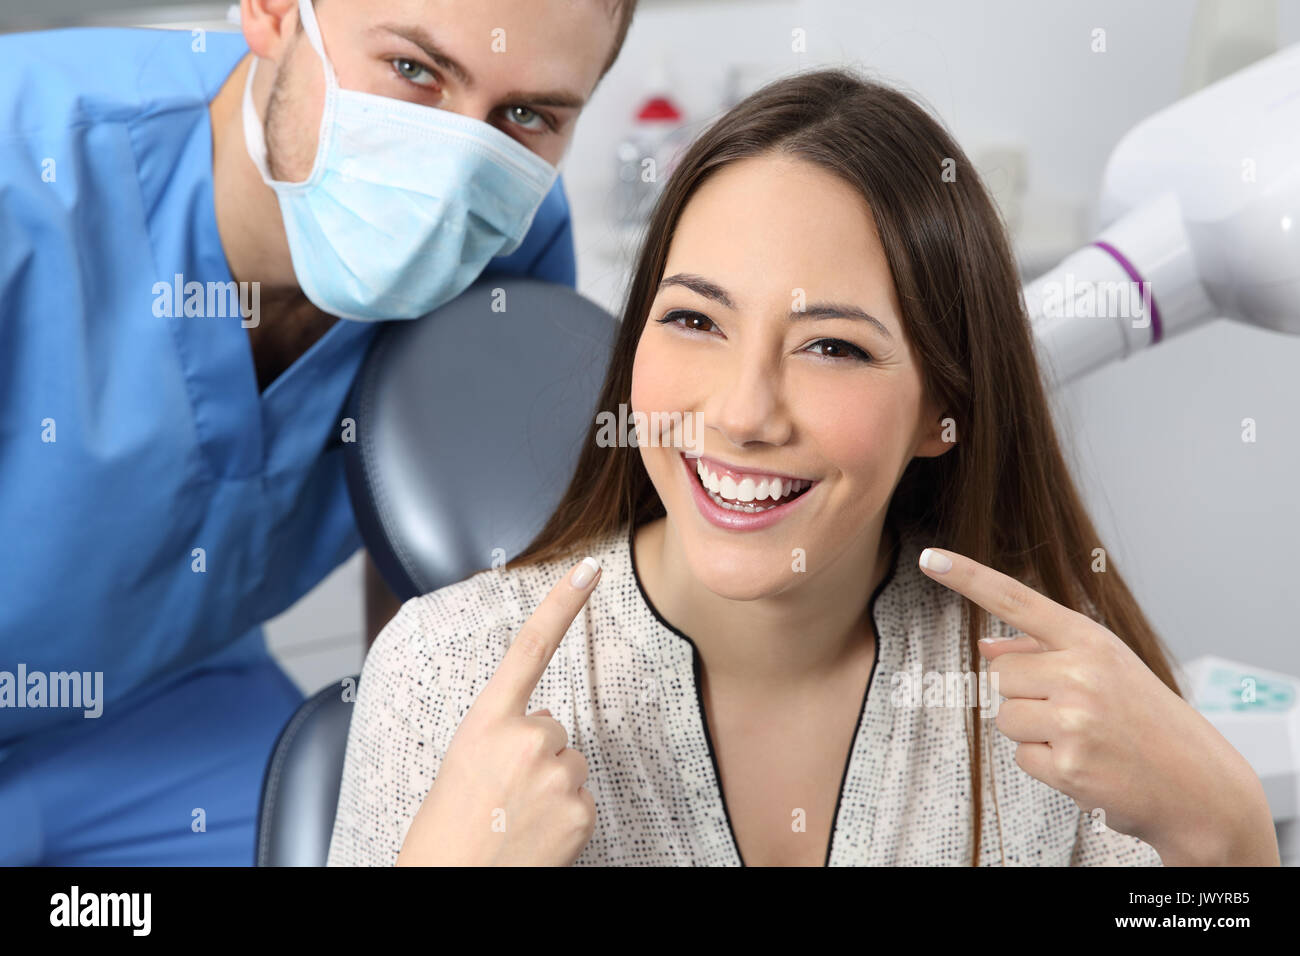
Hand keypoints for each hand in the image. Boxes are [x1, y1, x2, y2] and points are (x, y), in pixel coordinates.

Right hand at [396, 556, 602, 865]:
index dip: (562, 603)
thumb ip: (503, 732)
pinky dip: (564, 819)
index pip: (530, 647)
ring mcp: (557, 775)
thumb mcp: (463, 762)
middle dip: (537, 756)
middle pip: (555, 728)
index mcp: (486, 721)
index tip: (590, 568)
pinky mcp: (580, 810)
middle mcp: (526, 738)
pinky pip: (583, 800)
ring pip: (571, 766)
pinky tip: (534, 837)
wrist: (447, 884)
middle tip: (501, 796)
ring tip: (514, 819)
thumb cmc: (447, 830)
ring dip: (551, 788)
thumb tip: (545, 726)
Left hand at [917, 547, 1278, 865]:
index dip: (969, 577)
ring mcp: (1075, 720)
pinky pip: (1020, 757)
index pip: (1016, 599)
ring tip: (1082, 739)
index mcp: (1089, 640)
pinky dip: (1045, 766)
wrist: (1198, 784)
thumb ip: (1042, 653)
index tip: (930, 557)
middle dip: (1024, 697)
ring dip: (1032, 733)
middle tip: (1073, 713)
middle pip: (999, 676)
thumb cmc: (1144, 719)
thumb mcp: (1104, 668)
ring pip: (1004, 718)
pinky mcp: (1069, 765)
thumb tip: (984, 648)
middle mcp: (1081, 672)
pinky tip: (1085, 765)